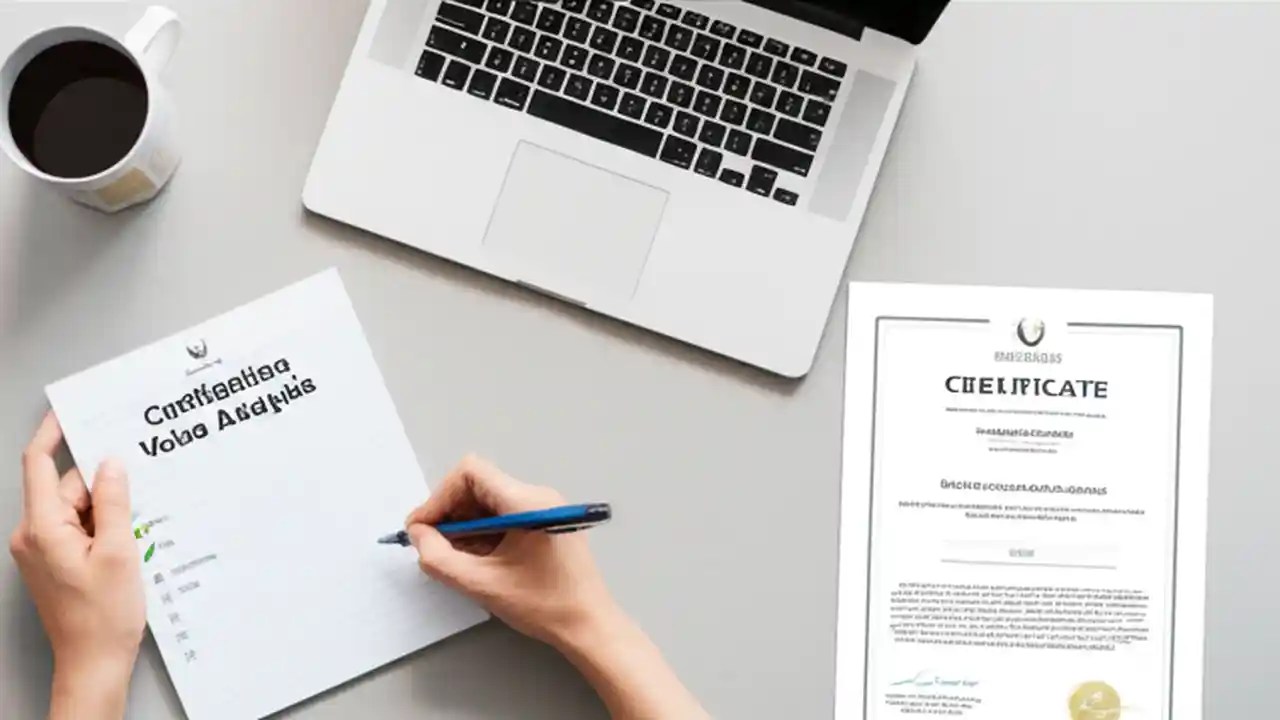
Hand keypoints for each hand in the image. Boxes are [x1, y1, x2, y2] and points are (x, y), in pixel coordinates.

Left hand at [9, 413, 143, 719]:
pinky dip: (103, 529)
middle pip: (67, 488)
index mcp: (42, 528)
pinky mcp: (54, 562)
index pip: (40, 465)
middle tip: (140, 491)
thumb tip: (112, 463)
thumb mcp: (120, 551)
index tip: (70, 412)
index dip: (53, 434)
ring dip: (107, 512)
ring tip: (135, 533)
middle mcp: (33, 536)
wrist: (92, 663)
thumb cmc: (103, 617)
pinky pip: (78, 529)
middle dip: (102, 486)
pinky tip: (126, 544)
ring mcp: (42, 550)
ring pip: (76, 509)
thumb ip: (115, 501)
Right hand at [405, 455, 617, 647]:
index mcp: (527, 503)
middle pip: (478, 484)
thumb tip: (418, 535)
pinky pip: (503, 513)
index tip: (423, 529)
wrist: (588, 624)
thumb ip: (440, 558)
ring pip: (488, 500)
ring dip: (465, 525)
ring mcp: (543, 507)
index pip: (471, 473)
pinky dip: (482, 531)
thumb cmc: (543, 605)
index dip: (439, 497)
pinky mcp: (544, 521)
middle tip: (433, 545)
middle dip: (450, 513)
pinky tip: (478, 559)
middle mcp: (537, 496)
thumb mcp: (482, 585)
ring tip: (457, 557)